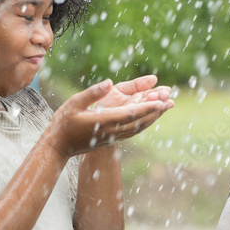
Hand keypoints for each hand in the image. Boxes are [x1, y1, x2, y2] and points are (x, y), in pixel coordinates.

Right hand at [49, 77, 173, 156]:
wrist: (58, 147)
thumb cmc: (63, 123)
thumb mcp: (74, 103)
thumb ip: (92, 93)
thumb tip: (110, 82)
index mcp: (103, 122)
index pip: (129, 115)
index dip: (146, 108)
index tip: (159, 103)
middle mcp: (111, 131)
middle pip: (138, 122)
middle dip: (155, 112)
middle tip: (170, 101)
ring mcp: (112, 137)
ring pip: (138, 128)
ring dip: (153, 118)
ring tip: (166, 107)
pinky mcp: (112, 139)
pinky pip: (133, 131)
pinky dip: (145, 123)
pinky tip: (151, 117)